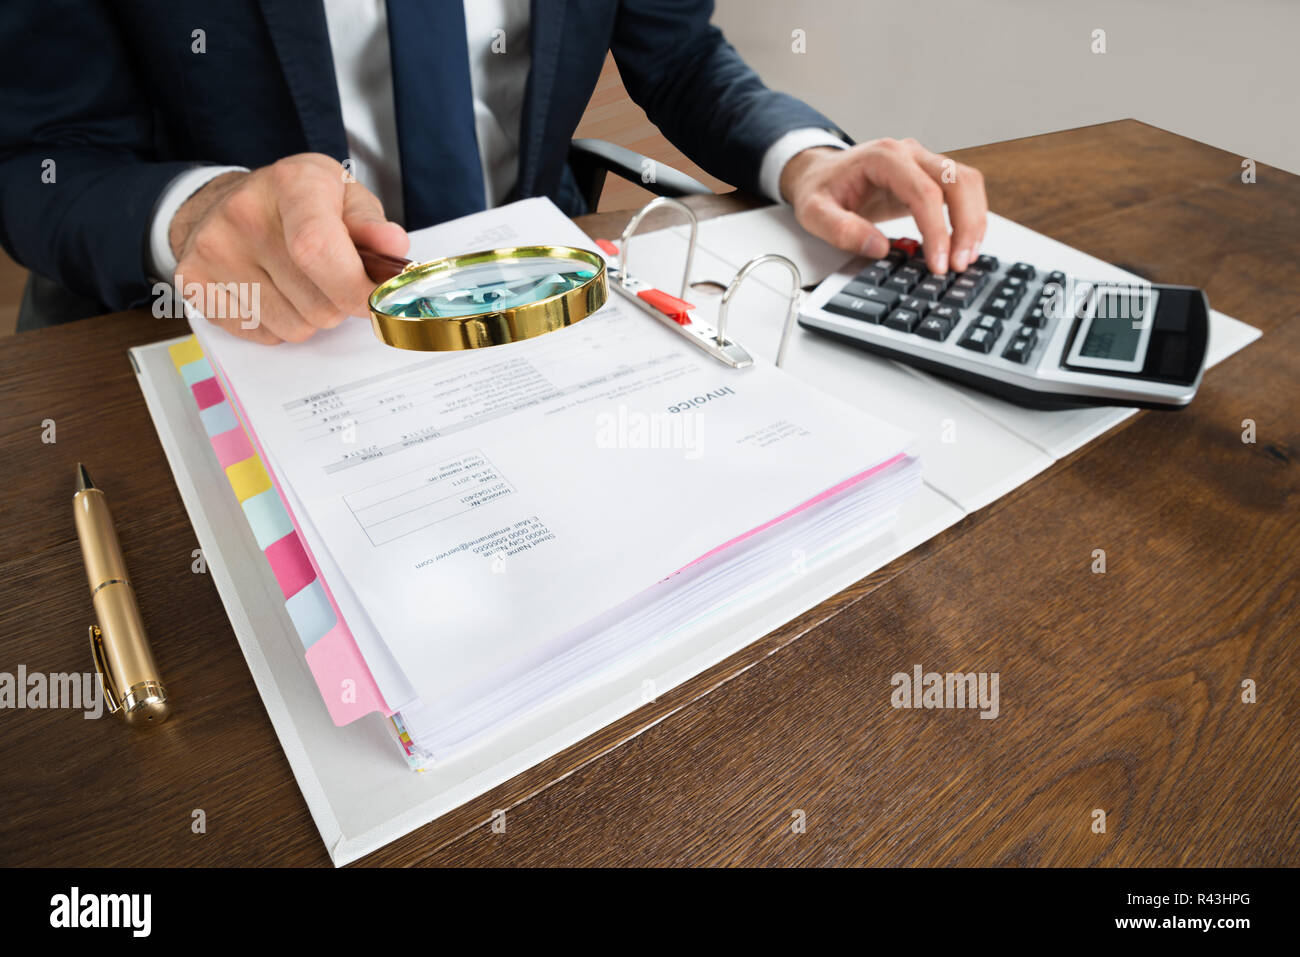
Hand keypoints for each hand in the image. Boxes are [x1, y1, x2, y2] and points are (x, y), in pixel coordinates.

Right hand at [169, 153, 409, 343]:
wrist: (224, 202)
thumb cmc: (297, 203)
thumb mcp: (342, 195)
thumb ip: (371, 225)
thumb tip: (394, 247)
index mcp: (291, 185)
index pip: (319, 249)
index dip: (355, 289)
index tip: (377, 301)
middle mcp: (243, 214)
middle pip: (317, 303)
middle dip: (339, 302)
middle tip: (330, 277)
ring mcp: (213, 251)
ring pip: (295, 328)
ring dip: (309, 315)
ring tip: (297, 280)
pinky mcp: (193, 283)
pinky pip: (263, 336)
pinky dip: (277, 324)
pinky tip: (271, 289)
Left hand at [780, 138, 987, 274]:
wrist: (819, 174)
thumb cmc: (819, 189)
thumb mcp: (814, 213)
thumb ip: (841, 230)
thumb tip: (879, 249)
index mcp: (884, 157)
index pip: (924, 192)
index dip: (936, 230)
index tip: (938, 262)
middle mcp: (909, 154)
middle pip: (958, 180)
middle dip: (966, 225)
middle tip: (960, 264)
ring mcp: (923, 162)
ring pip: (967, 183)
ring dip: (974, 221)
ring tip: (966, 257)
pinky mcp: (929, 176)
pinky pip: (962, 191)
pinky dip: (969, 217)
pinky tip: (963, 244)